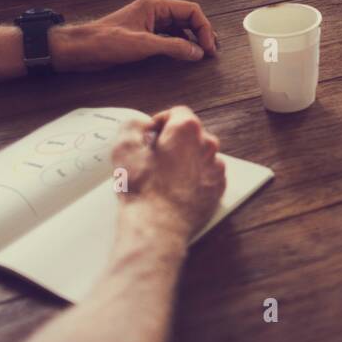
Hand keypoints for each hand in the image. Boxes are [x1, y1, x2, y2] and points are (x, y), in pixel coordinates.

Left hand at [51, 0, 219, 72]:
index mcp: (157, 4)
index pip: (192, 11)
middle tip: (212, 52)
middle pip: (189, 17)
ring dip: (193, 39)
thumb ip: (174, 47)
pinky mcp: (146, 32)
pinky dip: (181, 44)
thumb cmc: (107, 42)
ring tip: (203, 54)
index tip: (209, 49)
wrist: (81, 48)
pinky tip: (186, 54)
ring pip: (181, 27)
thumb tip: (198, 52)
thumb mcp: (144, 45)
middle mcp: (156, 9)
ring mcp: (151, 20)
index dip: (205, 28)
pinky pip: (170, 35)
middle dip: (202, 33)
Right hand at [111, 106, 225, 243]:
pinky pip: (205, 175)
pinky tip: (176, 190)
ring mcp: (216, 168)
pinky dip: (193, 179)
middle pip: (190, 135)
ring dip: (184, 161)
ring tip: (164, 178)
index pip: (176, 113)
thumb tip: (143, 125)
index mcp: (187, 129)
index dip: (160, 123)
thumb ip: (133, 125)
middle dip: (173, 143)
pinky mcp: (218, 189)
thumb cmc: (142, 188)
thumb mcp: (124, 147)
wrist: (156, 227)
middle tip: (154, 159)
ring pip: (199, 155)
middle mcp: (208, 145)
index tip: (149, 138)